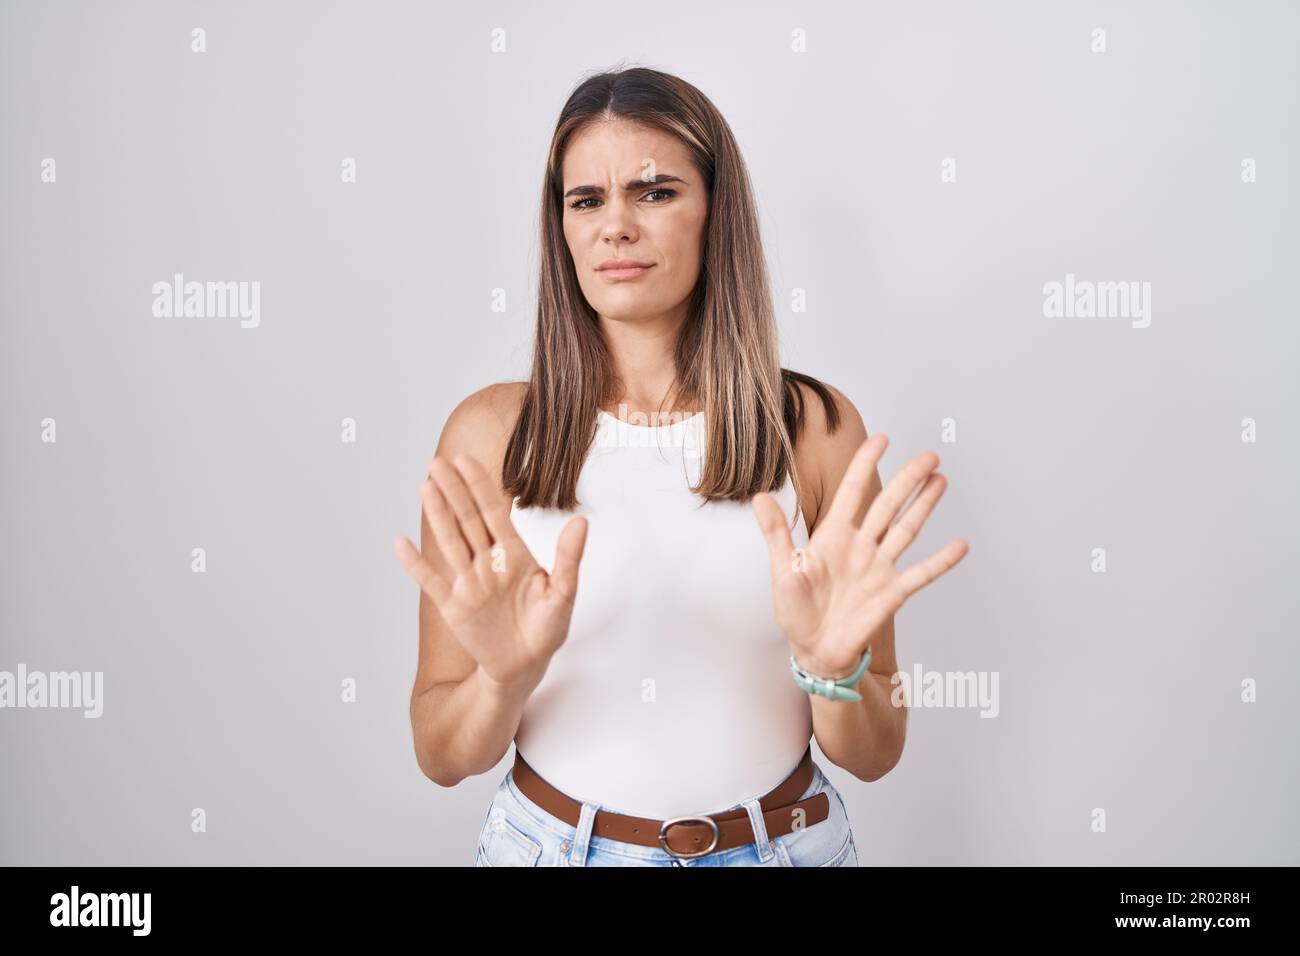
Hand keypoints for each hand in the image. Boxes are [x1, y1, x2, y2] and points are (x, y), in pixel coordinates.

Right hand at [392, 453, 588, 692]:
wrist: (526, 666)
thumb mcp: (564, 593)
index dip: (480, 486)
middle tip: (438, 461)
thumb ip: (568, 558)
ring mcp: (469, 582)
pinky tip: (400, 543)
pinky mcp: (454, 606)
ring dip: (437, 515)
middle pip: (467, 520)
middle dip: (454, 490)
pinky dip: (416, 564)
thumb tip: (581, 522)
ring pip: (450, 542)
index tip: (467, 460)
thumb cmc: (547, 629)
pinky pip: (431, 582)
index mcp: (514, 555)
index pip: (493, 513)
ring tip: (425, 487)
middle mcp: (488, 562)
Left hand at [752, 434, 967, 680]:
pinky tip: (959, 545)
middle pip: (888, 505)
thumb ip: (776, 532)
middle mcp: (860, 547)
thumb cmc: (796, 611)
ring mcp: (878, 568)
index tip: (881, 439)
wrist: (813, 651)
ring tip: (941, 480)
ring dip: (924, 505)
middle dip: (907, 479)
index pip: (852, 492)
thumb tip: (759, 497)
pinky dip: (941, 561)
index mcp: (833, 536)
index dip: (865, 465)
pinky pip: (921, 574)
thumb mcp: (781, 569)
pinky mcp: (892, 593)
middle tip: (928, 455)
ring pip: (907, 529)